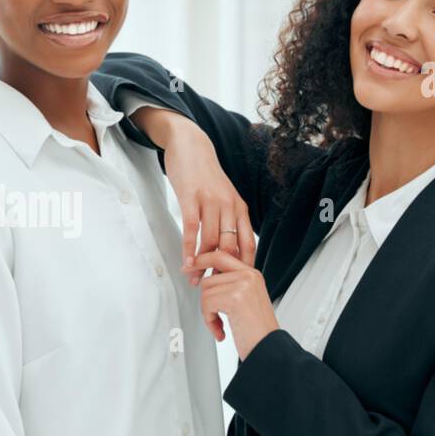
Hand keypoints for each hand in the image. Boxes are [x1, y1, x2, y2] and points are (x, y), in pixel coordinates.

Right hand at [135, 108, 254, 282]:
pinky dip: (189, 249)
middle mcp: (229, 206)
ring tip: (194, 280)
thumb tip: (228, 251)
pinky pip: (192, 229)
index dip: (243, 268)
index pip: (248, 245)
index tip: (237, 285)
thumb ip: (227, 221)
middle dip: (221, 272)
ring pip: (210, 241)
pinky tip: (186, 263)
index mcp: (240, 209)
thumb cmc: (206, 176)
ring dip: (202, 264)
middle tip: (214, 289)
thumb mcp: (224, 198)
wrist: (191, 146)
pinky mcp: (191, 198)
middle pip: (229, 248)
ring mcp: (210, 202)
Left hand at [192, 250, 278, 359]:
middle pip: (209, 278)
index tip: (188, 268)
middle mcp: (249, 276)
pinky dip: (209, 321)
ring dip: (208, 313)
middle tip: (209, 315)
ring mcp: (243, 285)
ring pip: (205, 291)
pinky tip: (221, 331)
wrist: (269, 349)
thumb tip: (206, 280)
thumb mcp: (246, 302)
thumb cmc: (257, 332)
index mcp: (252, 274)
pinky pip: (207, 303)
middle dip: (205, 300)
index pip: (221, 256)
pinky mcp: (235, 297)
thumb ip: (231, 287)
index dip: (202, 260)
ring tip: (220, 326)